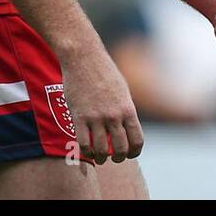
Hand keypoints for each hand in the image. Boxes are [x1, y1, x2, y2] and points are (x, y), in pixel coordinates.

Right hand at [59, 49, 143, 163]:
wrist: (84, 57)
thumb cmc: (104, 71)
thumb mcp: (122, 89)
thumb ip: (125, 109)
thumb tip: (127, 126)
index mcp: (128, 109)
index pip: (137, 140)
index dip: (134, 152)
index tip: (130, 154)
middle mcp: (114, 116)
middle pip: (120, 148)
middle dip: (119, 157)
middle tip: (115, 158)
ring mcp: (96, 117)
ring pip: (101, 149)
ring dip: (102, 158)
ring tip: (100, 158)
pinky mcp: (79, 116)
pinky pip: (83, 143)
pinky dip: (86, 151)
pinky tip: (87, 151)